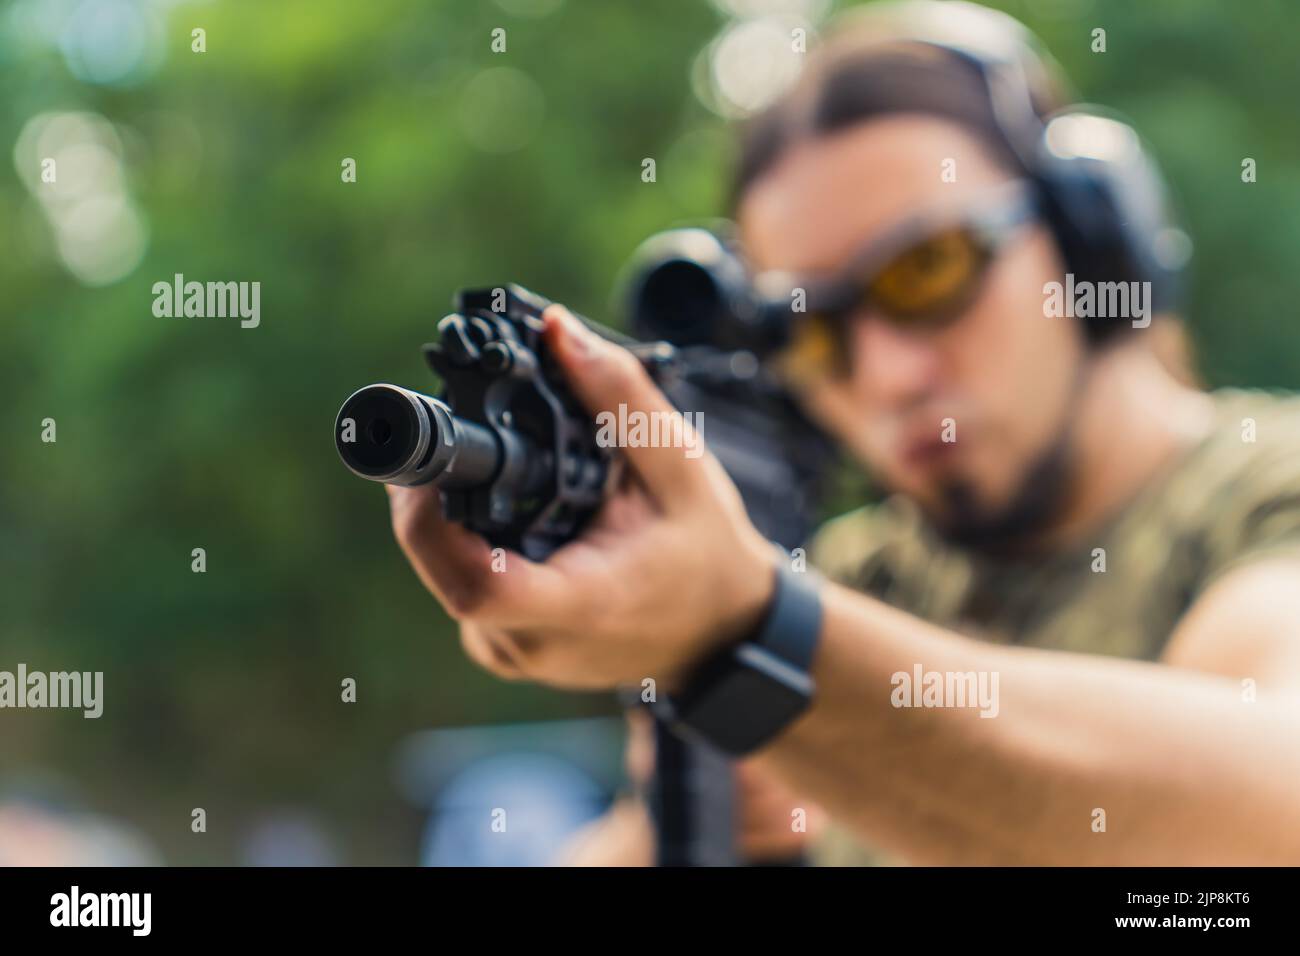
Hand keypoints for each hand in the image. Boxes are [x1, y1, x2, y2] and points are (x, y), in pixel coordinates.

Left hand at [386, 304, 776, 690]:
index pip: (476, 581)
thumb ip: (617, 395)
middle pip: (441, 565)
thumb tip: (555, 330)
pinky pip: (459, 587)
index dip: (430, 519)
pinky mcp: (502, 650)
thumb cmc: (706, 552)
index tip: (430, 459)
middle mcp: (533, 641)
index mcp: (582, 601)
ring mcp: (512, 653)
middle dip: (434, 496)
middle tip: (455, 435)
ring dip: (451, 517)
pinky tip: (503, 513)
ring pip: (441, 575)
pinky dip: (469, 543)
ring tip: (490, 473)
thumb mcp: (679, 464)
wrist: (719, 632)